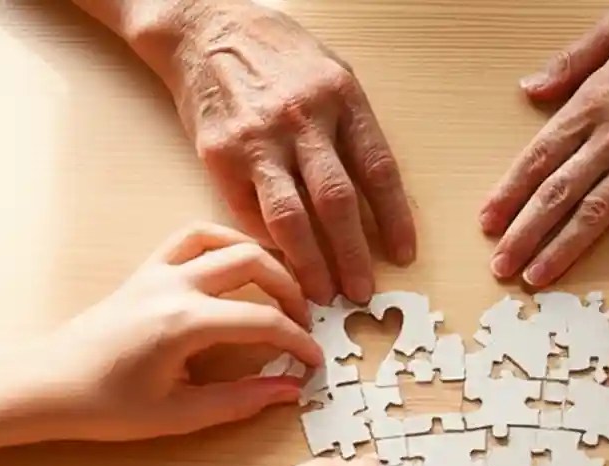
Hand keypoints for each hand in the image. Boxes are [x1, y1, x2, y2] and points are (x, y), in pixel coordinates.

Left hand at [20, 223, 321, 441]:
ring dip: (262, 258)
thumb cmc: (105, 407)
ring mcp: (158, 271)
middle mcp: (175, 286)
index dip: (299, 341)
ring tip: (281, 288)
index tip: (314, 362)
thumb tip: (289, 389)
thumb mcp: (178, 416)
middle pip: (254, 265)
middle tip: (305, 322)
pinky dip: (223, 242)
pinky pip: (192, 237)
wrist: (46, 385)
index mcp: (185, 324)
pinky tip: (238, 265)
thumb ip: (240, 401)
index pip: (264, 321)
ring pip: (226, 240)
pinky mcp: (146, 270)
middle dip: (291, 291)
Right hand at [130, 0, 415, 303]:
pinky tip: (280, 265)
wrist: (205, 28)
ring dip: (309, 264)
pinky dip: (267, 243)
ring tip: (321, 295)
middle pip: (337, 202)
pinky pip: (249, 211)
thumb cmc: (276, 53)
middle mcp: (302, 120)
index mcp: (341, 97)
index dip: (395, 220)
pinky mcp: (221, 155)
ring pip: (290, 217)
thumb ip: (353, 129)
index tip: (404, 256)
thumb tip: (376, 196)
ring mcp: (258, 139)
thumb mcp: (332, 73)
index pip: (379, 170)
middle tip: (362, 293)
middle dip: (353, 256)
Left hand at [482, 1, 608, 286]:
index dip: (509, 194)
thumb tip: (529, 88)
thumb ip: (568, 63)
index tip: (487, 223)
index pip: (538, 159)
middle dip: (525, 234)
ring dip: (564, 248)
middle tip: (501, 267)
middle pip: (559, 193)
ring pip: (598, 210)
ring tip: (540, 277)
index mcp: (591, 103)